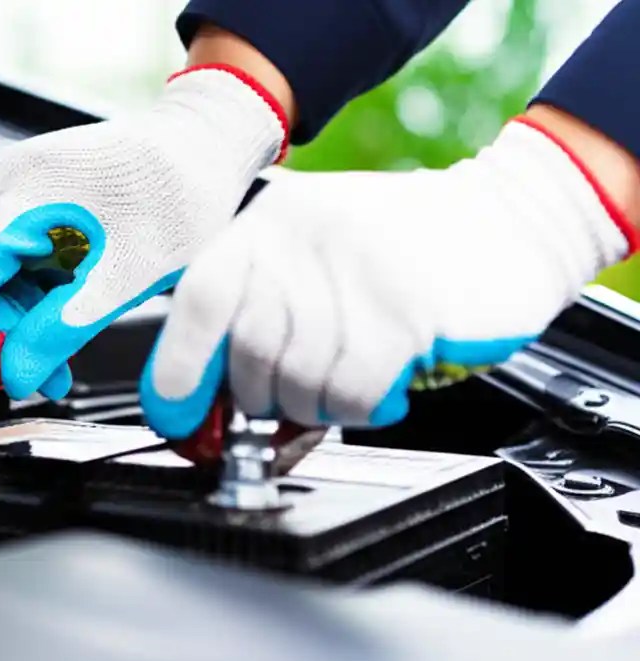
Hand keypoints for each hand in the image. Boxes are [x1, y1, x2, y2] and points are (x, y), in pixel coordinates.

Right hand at [0, 64, 287, 399]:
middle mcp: (6, 183)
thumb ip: (67, 325)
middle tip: (3, 375)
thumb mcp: (133, 271)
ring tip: (46, 361)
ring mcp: (11, 191)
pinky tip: (47, 328)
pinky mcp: (23, 205)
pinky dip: (12, 302)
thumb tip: (19, 373)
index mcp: (26, 189)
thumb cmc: (181, 189)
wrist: (204, 144)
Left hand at [141, 118, 636, 437]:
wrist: (510, 218)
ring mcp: (357, 271)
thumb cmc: (403, 252)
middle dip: (264, 397)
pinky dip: (358, 408)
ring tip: (343, 386)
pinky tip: (377, 389)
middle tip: (291, 402)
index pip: (199, 300)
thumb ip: (261, 309)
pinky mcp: (406, 310)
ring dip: (317, 404)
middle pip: (249, 350)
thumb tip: (209, 398)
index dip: (178, 370)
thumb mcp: (316, 255)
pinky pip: (351, 391)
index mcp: (270, 222)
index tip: (177, 415)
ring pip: (298, 377)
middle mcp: (305, 238)